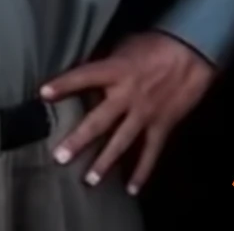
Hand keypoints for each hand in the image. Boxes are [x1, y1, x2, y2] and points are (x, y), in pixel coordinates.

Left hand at [40, 31, 216, 194]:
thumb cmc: (153, 44)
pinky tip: (131, 188)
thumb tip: (84, 73)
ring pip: (121, 142)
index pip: (83, 76)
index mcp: (115, 70)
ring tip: (89, 180)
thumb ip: (104, 63)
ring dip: (105, 162)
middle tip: (60, 157)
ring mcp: (144, 113)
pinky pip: (151, 152)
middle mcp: (127, 95)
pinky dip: (142, 171)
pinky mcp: (162, 125)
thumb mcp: (123, 46)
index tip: (42, 94)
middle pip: (99, 121)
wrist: (191, 53)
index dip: (63, 84)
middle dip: (79, 140)